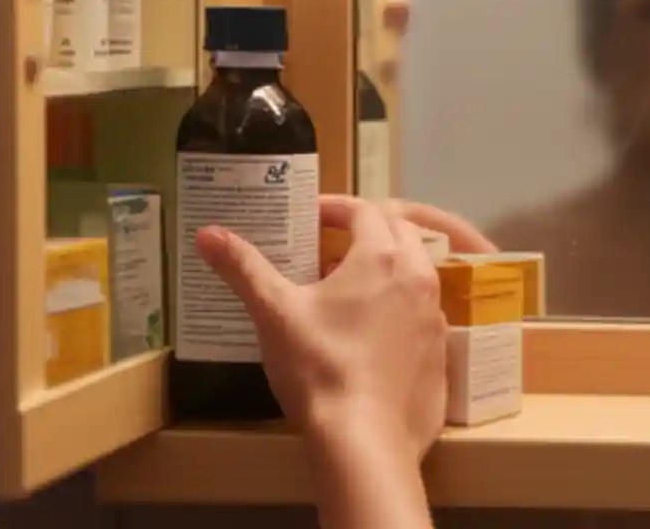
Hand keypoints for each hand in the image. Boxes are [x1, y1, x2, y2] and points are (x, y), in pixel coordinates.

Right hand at [195, 197, 448, 459]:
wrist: (366, 442)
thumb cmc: (319, 367)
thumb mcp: (274, 313)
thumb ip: (243, 268)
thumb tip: (208, 233)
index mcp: (383, 258)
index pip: (365, 210)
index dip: (335, 208)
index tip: (309, 216)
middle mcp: (420, 279)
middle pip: (400, 233)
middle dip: (366, 231)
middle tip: (328, 247)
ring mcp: (436, 317)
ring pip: (416, 273)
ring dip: (385, 268)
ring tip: (345, 289)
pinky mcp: (442, 354)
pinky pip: (423, 314)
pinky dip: (399, 308)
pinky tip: (370, 333)